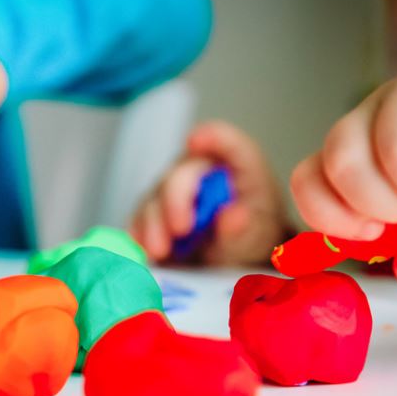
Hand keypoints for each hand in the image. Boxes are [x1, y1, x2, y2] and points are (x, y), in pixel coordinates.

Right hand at [132, 120, 285, 264]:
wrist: (233, 257)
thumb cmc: (250, 234)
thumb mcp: (257, 235)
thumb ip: (244, 227)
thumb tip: (233, 216)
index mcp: (236, 164)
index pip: (225, 141)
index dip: (211, 138)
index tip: (196, 142)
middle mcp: (199, 169)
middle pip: (181, 173)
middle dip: (176, 200)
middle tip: (181, 229)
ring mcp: (172, 189)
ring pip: (155, 197)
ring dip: (154, 224)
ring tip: (160, 250)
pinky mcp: (153, 212)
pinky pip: (140, 219)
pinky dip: (139, 234)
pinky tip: (144, 249)